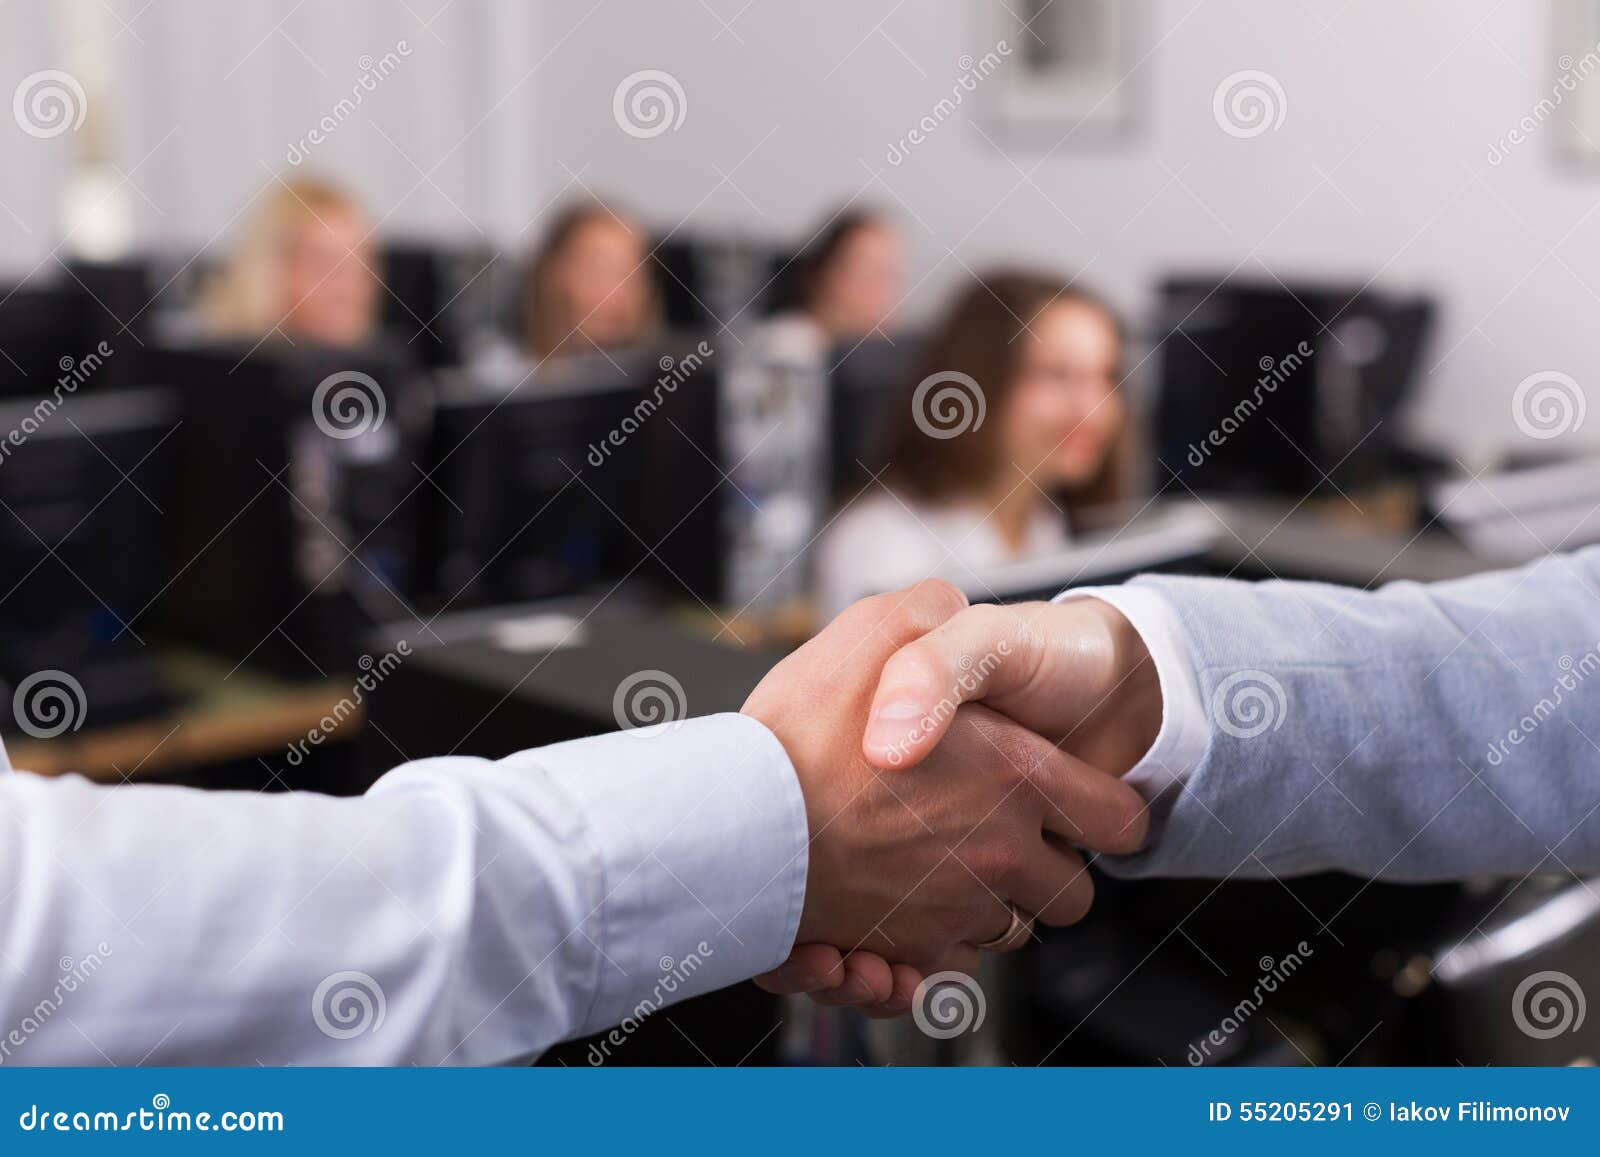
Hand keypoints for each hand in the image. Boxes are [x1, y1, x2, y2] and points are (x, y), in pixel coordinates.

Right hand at [741, 584, 1148, 1008]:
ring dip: (984, 906)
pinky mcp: (907, 955)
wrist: (728, 825)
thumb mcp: (876, 627)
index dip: (1101, 812)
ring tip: (935, 867)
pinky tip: (895, 914)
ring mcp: (955, 911)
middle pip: (1071, 893)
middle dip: (1045, 872)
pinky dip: (930, 950)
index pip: (1118, 820)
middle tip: (1000, 839)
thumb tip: (953, 605)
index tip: (1075, 806)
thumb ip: (932, 611)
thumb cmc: (796, 734)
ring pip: (1008, 930)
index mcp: (1015, 775)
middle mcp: (998, 853)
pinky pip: (949, 969)